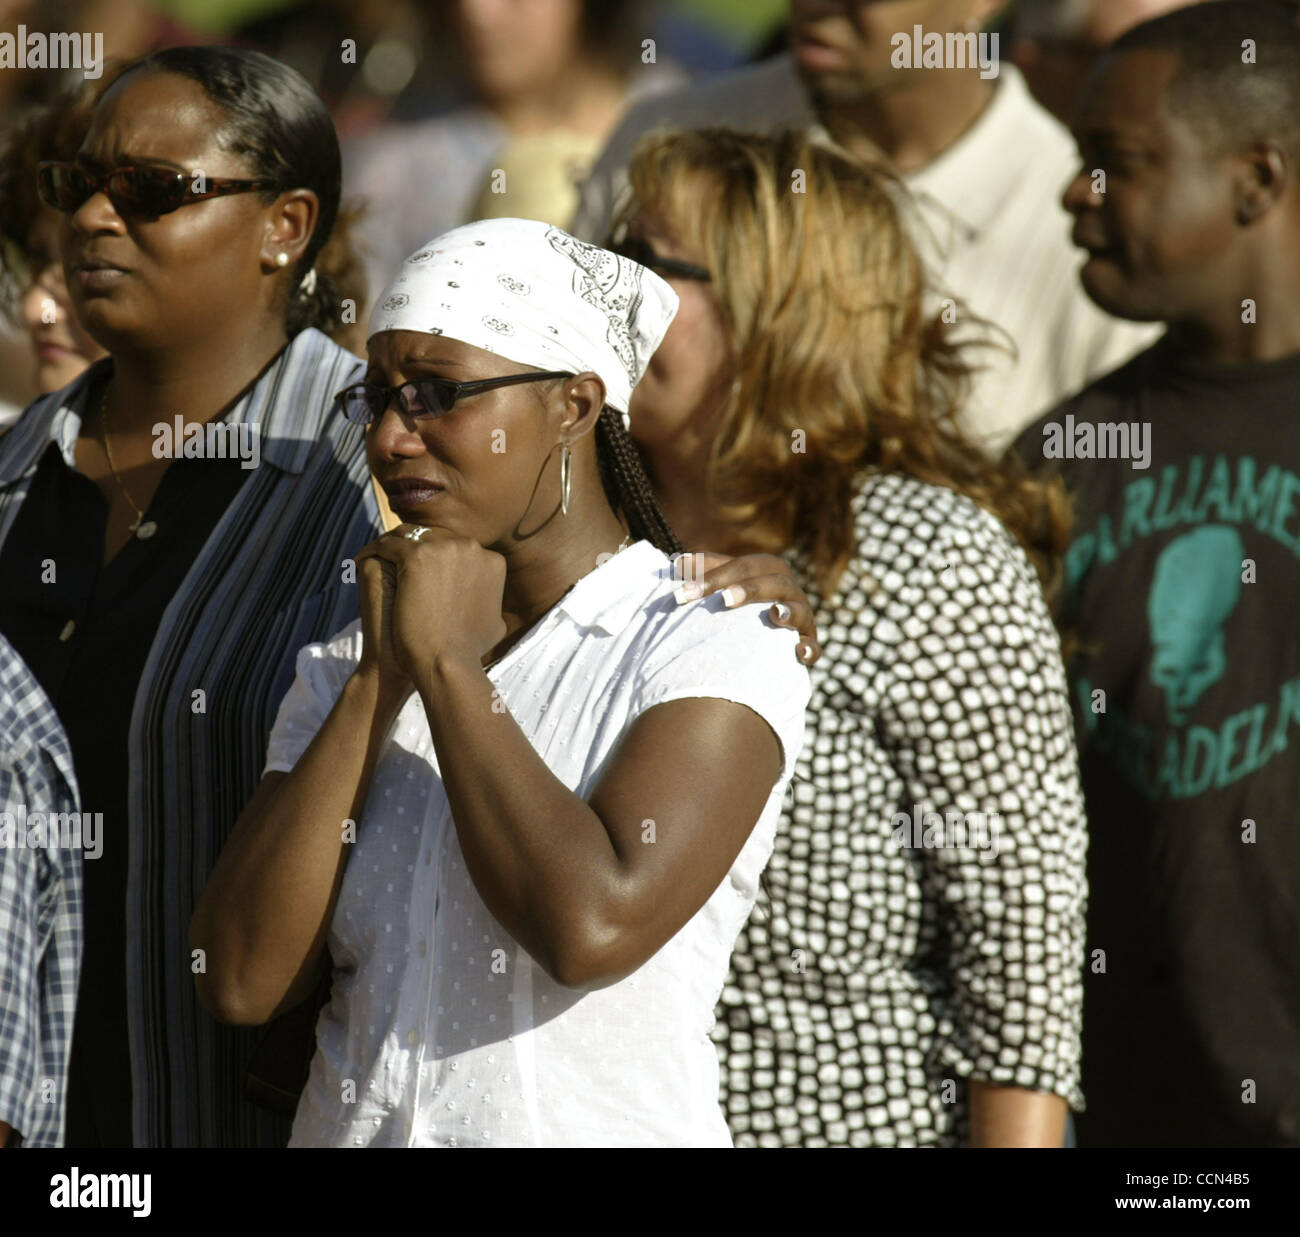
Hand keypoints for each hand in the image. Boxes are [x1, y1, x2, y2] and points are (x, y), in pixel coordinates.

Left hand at [355, 525, 506, 683]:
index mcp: (491, 559)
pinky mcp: (417, 556)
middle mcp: (471, 547)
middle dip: (415, 546)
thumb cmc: (467, 650)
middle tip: (394, 560)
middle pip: (434, 536)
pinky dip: (373, 550)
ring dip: (392, 545)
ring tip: (375, 558)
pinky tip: (362, 561)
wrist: (448, 663)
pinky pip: (388, 544)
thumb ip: (491, 601)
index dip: (437, 556)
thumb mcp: (495, 621)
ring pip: (410, 536)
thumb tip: (496, 603)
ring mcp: (444, 548)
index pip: (456, 546)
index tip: (420, 568)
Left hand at [671, 551, 821, 665]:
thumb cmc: (739, 603)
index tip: (681, 594)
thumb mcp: (723, 585)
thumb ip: (704, 573)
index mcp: (768, 571)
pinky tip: (799, 652)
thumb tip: (676, 561)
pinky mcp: (807, 643)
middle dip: (749, 589)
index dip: (713, 577)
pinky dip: (810, 648)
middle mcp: (788, 590)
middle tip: (723, 600)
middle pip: (773, 582)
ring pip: (801, 610)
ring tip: (775, 615)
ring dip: (789, 612)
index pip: (742, 566)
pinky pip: (814, 646)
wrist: (766, 634)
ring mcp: (801, 617)